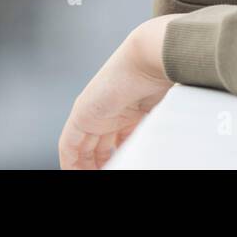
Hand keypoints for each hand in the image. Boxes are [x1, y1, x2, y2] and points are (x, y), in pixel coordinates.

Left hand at [58, 16, 174, 169]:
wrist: (151, 58)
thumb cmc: (167, 79)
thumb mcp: (164, 114)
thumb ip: (157, 133)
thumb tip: (167, 153)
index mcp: (130, 111)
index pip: (119, 142)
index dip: (120, 158)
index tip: (126, 167)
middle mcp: (111, 112)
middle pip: (100, 148)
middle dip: (103, 164)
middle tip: (113, 174)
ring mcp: (95, 112)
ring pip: (84, 149)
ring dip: (88, 167)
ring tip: (95, 178)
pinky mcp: (81, 114)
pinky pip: (69, 145)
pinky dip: (72, 163)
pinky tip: (76, 173)